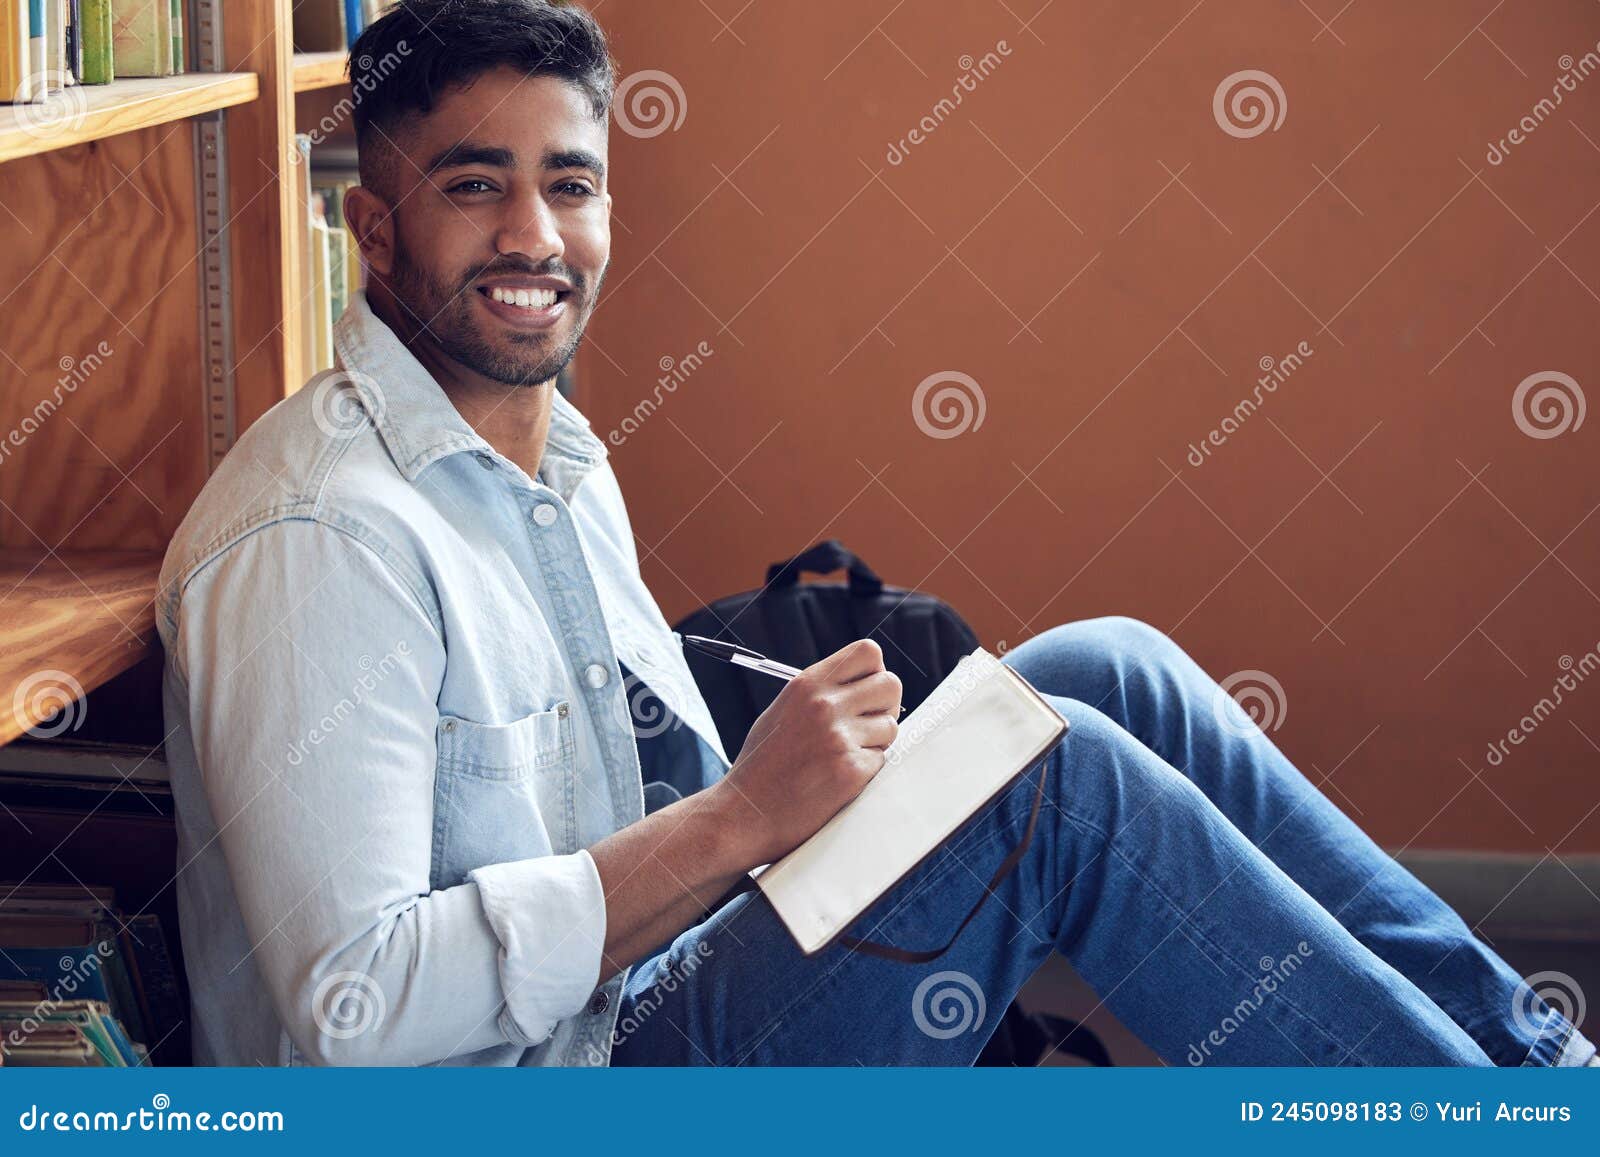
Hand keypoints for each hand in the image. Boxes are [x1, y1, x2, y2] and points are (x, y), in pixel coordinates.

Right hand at [710, 639, 902, 867]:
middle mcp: (825, 705)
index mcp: (807, 684)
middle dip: (885, 707)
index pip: (868, 653)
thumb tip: (866, 683)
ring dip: (876, 742)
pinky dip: (866, 770)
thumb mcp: (785, 710)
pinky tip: (837, 778)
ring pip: (891, 726)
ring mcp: (839, 737)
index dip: (873, 673)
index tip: (864, 694)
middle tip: (866, 726)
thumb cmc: (764, 763)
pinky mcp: (850, 771)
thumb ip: (822, 692)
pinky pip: (882, 760)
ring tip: (843, 756)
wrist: (745, 813)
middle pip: (891, 685)